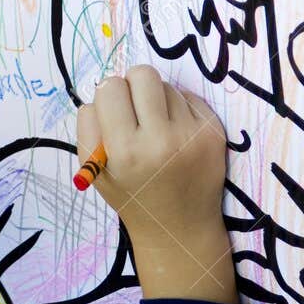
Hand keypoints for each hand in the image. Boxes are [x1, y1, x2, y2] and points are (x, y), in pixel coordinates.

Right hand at [78, 65, 236, 303]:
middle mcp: (161, 140)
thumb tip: (104, 88)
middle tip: (134, 108)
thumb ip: (89, 126)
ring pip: (167, 86)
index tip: (113, 110)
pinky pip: (190, 97)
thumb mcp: (95, 170)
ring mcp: (192, 135)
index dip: (108, 96)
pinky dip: (179, 109)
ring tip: (157, 128)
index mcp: (125, 151)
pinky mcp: (214, 132)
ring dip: (157, 99)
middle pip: (143, 74)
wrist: (180, 228)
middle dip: (133, 85)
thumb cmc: (132, 196)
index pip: (110, 88)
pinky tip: (176, 133)